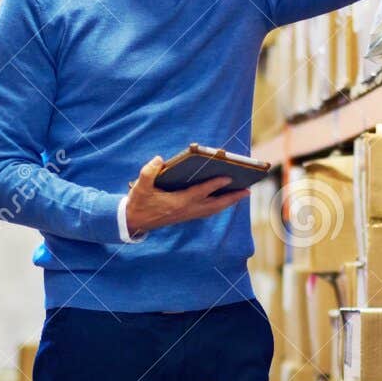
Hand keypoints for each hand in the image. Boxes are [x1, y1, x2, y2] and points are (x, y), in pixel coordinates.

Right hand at [124, 154, 250, 235]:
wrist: (134, 221)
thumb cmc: (139, 202)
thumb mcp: (140, 186)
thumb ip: (148, 171)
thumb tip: (159, 159)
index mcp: (177, 203)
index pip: (200, 193)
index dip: (214, 185)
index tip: (228, 177)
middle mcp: (186, 210)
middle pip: (214, 205)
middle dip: (231, 198)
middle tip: (247, 190)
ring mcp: (187, 215)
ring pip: (213, 210)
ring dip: (228, 203)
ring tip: (241, 194)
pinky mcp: (186, 216)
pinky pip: (207, 211)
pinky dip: (218, 205)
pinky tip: (224, 199)